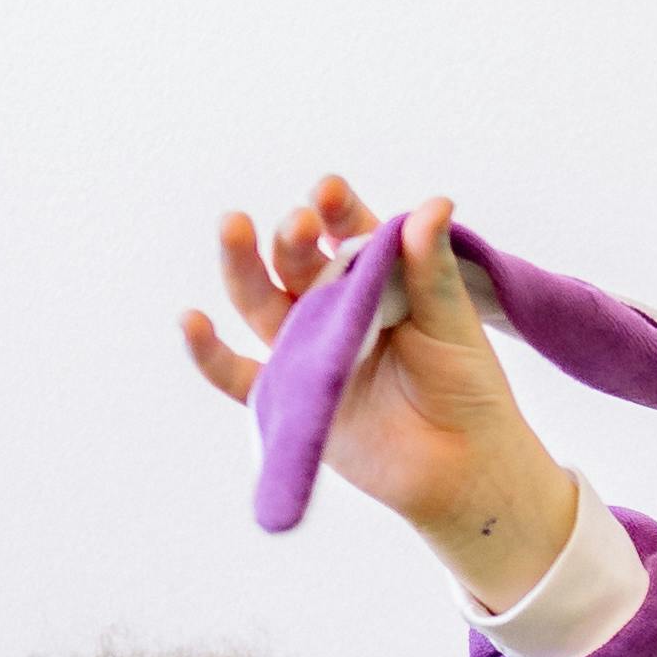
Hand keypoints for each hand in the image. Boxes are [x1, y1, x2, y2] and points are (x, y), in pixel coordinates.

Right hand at [183, 185, 580, 604]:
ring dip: (242, 265)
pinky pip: (237, 375)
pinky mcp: (288, 395)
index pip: (345, 230)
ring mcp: (304, 347)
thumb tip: (435, 203)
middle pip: (296, 260)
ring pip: (260, 301)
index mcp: (371, 275)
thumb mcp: (450, 320)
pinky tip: (191, 320)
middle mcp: (330, 304)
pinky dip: (209, 352)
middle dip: (293, 237)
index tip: (328, 192)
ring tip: (233, 229)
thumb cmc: (465, 385)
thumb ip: (432, 267)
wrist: (463, 465)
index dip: (335, 208)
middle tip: (298, 223)